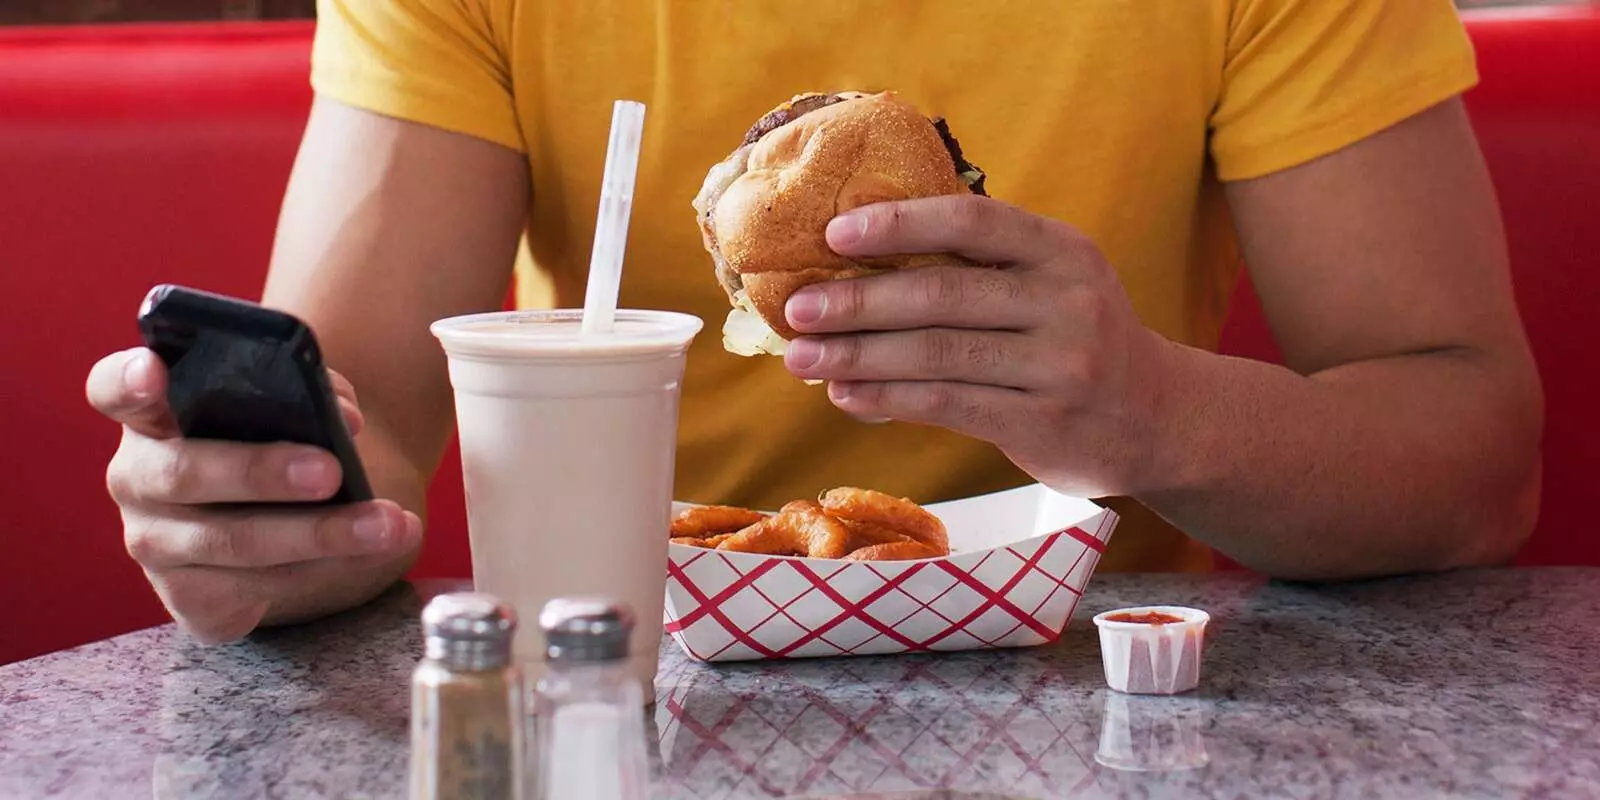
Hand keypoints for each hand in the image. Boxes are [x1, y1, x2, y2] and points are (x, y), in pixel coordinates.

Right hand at [85, 348, 421, 642]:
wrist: (286, 520)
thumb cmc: (277, 442)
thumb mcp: (294, 406)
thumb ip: (314, 394)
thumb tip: (344, 420)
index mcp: (153, 414)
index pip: (115, 389)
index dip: (129, 381)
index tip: (153, 371)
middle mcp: (138, 478)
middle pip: (183, 472)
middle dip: (261, 472)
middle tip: (331, 470)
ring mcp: (156, 544)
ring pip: (231, 541)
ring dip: (318, 534)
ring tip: (387, 523)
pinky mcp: (187, 597)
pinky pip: (251, 591)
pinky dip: (318, 573)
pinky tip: (369, 555)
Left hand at [781, 195, 1175, 497]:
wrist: (1157, 418)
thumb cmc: (1076, 338)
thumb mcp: (1053, 281)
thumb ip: (980, 266)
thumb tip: (856, 264)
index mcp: (1061, 250)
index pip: (972, 220)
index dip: (899, 223)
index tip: (834, 234)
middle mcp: (1066, 302)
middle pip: (941, 294)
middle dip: (857, 302)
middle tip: (796, 309)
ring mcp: (1059, 366)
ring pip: (936, 356)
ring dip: (858, 356)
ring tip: (803, 358)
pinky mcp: (1042, 423)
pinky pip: (946, 406)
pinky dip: (887, 399)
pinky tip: (847, 395)